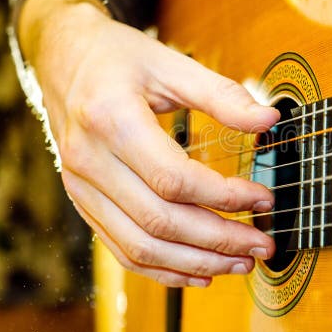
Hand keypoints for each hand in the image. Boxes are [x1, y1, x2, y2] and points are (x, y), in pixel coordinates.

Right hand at [18, 0, 279, 287]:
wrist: (62, 59)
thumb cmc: (119, 58)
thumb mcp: (170, 63)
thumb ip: (221, 94)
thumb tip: (269, 119)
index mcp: (110, 119)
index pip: (174, 179)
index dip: (224, 197)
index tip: (263, 199)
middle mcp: (89, 160)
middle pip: (159, 220)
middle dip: (218, 240)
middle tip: (262, 245)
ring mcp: (80, 186)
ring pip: (140, 246)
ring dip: (195, 263)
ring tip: (239, 264)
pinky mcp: (82, 201)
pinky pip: (122, 249)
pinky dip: (163, 270)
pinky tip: (200, 274)